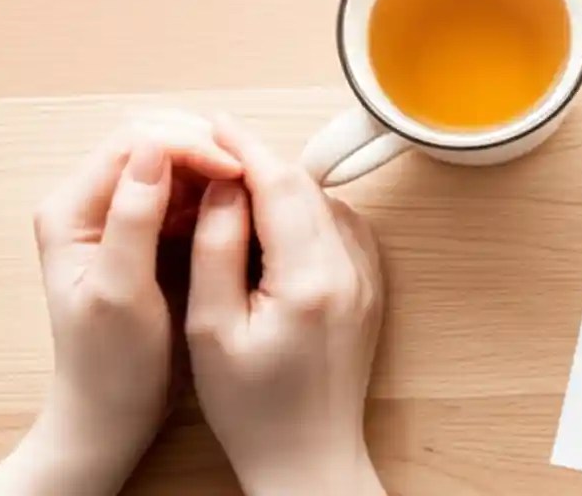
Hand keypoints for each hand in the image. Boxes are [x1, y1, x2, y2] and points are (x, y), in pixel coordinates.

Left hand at [0, 111, 241, 495]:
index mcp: (71, 210)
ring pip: (173, 162)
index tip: (238, 171)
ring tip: (254, 191)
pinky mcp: (146, 231)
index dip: (189, 146)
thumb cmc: (111, 365)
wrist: (110, 415)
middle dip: (205, 148)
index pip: (134, 144)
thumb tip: (155, 151)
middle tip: (252, 176)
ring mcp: (119, 214)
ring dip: (214, 167)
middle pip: (153, 141)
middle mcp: (89, 202)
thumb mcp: (119, 293)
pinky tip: (242, 208)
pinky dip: (215, 190)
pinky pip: (184, 190)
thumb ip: (132, 220)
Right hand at [186, 115, 385, 495]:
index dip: (244, 146)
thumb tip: (223, 187)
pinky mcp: (370, 287)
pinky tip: (273, 227)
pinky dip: (306, 213)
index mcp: (310, 278)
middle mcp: (350, 269)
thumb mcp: (212, 328)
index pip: (280, 184)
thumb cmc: (252, 407)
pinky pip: (340, 228)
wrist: (309, 456)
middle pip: (306, 186)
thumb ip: (217, 248)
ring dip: (282, 186)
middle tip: (214, 152)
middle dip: (259, 161)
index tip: (211, 126)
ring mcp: (367, 277)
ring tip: (234, 190)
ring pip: (324, 203)